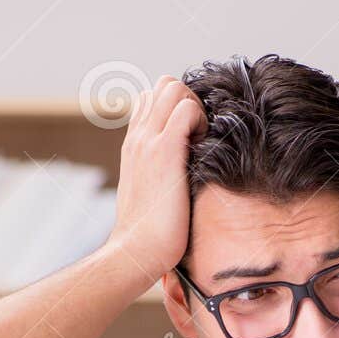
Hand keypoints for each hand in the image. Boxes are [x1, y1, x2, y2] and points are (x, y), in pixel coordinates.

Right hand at [107, 76, 206, 283]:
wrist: (136, 252)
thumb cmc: (148, 235)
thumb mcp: (150, 194)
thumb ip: (159, 174)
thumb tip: (179, 174)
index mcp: (134, 145)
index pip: (152, 99)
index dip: (177, 109)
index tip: (191, 138)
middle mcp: (139, 137)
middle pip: (165, 85)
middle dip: (190, 101)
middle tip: (201, 137)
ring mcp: (149, 141)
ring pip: (174, 87)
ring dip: (196, 107)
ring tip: (201, 141)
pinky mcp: (165, 151)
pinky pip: (187, 109)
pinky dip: (202, 120)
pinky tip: (204, 149)